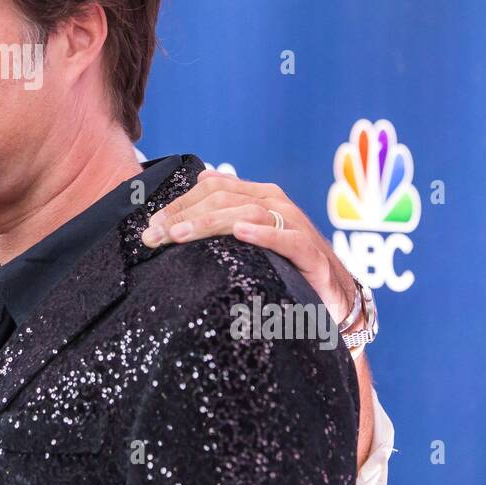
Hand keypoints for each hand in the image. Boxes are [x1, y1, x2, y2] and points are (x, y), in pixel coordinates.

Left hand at [141, 169, 357, 322]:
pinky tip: (240, 233)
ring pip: (246, 212)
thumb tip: (191, 194)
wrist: (335, 297)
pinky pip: (286, 239)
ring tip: (179, 235)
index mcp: (258, 196)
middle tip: (154, 235)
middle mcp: (275, 204)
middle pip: (221, 197)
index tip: (150, 226)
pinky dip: (263, 234)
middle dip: (183, 215)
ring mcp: (294, 225)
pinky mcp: (311, 253)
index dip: (178, 204)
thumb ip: (225, 217)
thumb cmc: (284, 266)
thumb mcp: (250, 239)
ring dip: (208, 222)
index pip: (211, 188)